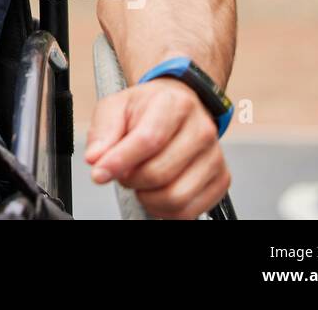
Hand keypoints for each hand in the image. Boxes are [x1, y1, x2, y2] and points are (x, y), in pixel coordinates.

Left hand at [84, 77, 230, 219]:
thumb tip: (96, 159)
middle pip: (159, 173)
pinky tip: (155, 192)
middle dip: (130, 179)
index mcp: (174, 104)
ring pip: (175, 197)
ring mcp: (214, 156)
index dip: (120, 161)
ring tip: (139, 181)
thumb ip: (103, 132)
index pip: (148, 140)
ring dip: (146, 197)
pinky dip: (164, 210)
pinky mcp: (221, 179)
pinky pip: (189, 212)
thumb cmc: (147, 109)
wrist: (178, 107)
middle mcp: (201, 129)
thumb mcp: (116, 107)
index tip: (99, 173)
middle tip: (122, 171)